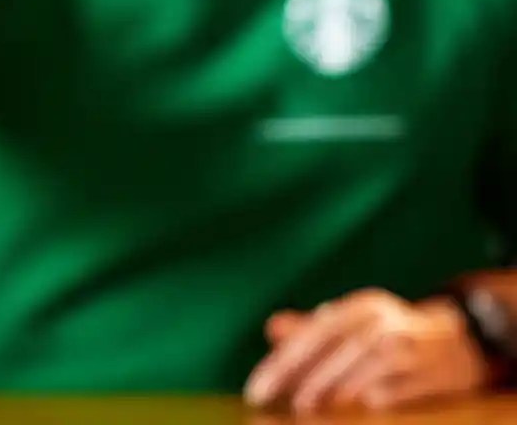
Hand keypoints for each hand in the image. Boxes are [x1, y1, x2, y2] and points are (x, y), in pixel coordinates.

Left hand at [245, 288, 488, 411]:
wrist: (462, 343)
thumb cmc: (392, 336)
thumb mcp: (353, 326)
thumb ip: (311, 330)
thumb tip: (272, 328)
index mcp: (361, 306)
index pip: (313, 332)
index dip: (282, 361)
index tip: (256, 390)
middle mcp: (386, 320)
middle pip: (338, 347)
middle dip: (303, 377)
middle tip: (276, 402)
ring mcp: (413, 346)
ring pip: (367, 367)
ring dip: (333, 389)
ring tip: (304, 409)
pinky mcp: (436, 374)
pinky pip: (397, 390)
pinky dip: (373, 401)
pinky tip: (353, 412)